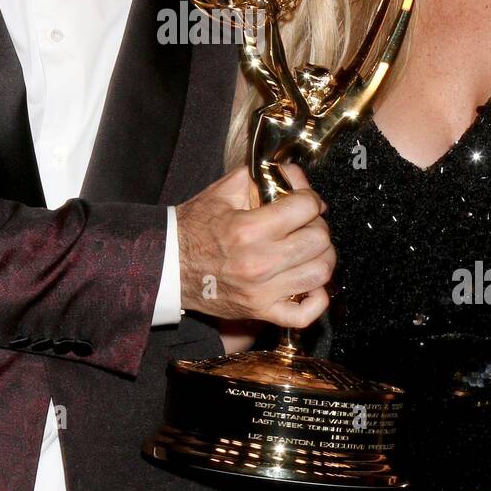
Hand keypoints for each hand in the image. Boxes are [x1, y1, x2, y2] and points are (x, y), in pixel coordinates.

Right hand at [175, 160, 334, 331]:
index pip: (306, 207)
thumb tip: (294, 176)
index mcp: (248, 228)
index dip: (309, 198)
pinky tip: (307, 282)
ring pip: (320, 274)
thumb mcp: (222, 191)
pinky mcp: (261, 311)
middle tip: (305, 224)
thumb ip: (260, 177)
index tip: (303, 201)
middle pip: (319, 240)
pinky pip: (304, 314)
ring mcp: (262, 292)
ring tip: (308, 250)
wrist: (169, 266)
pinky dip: (316, 300)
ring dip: (321, 257)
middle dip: (317, 225)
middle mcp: (259, 262)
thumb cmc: (195, 227)